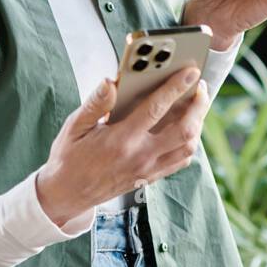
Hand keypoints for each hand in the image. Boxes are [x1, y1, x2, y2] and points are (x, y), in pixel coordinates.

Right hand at [35, 65, 212, 226]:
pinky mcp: (150, 178)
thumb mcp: (74, 126)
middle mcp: (140, 156)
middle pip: (184, 130)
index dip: (176, 87)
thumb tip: (110, 81)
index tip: (191, 71)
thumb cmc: (69, 156)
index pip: (157, 108)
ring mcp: (148, 170)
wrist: (66, 194)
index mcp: (121, 140)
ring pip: (188, 147)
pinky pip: (180, 161)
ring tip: (196, 104)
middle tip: (200, 87)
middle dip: (198, 105)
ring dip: (198, 124)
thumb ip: (95, 103)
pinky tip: (186, 128)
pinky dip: (190, 142)